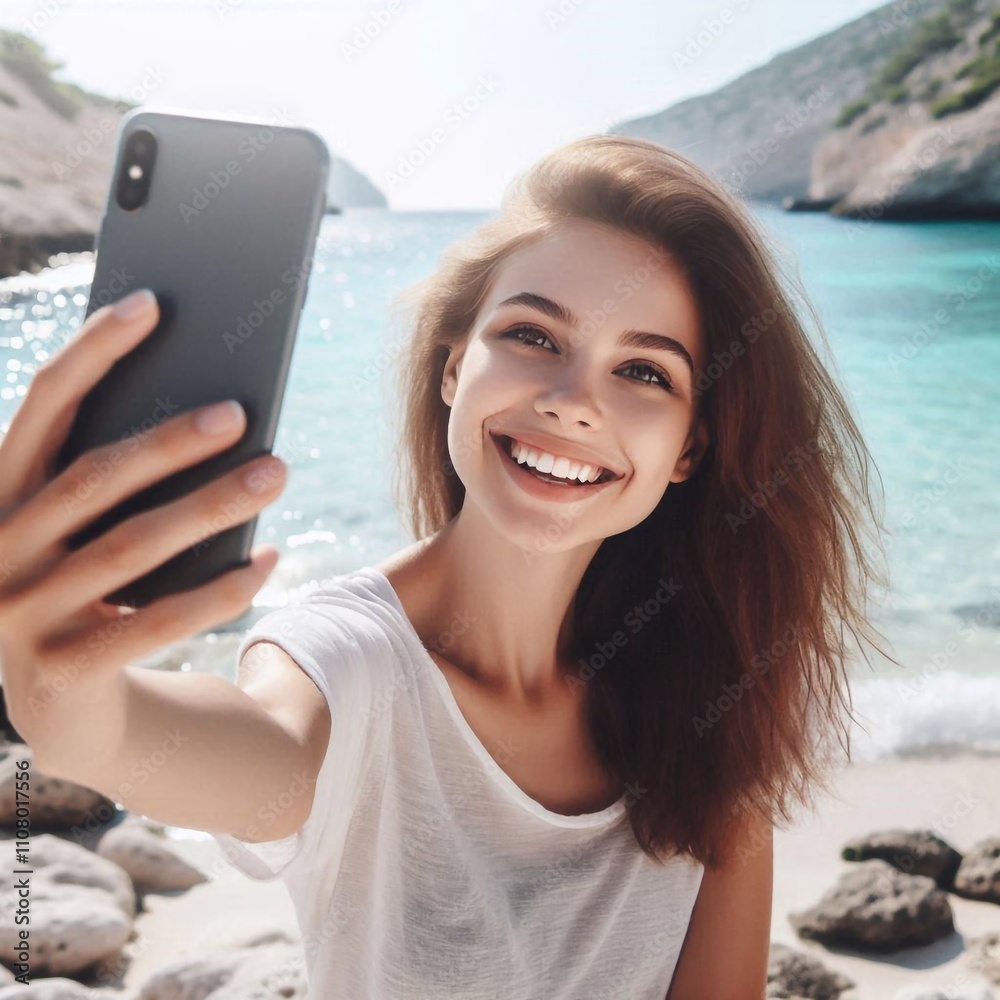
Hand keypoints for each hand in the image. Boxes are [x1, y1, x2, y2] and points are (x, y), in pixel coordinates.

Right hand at [0, 288, 286, 729]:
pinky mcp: (64, 671)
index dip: (92, 352)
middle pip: (93, 479)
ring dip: (211, 506)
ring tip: (277, 470)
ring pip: (133, 547)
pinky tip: (269, 559)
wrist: (60, 703)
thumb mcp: (87, 528)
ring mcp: (22, 615)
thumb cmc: (86, 584)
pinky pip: (158, 623)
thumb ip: (118, 477)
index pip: (42, 406)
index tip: (152, 304)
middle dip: (168, 442)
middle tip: (240, 412)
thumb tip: (211, 408)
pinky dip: (220, 589)